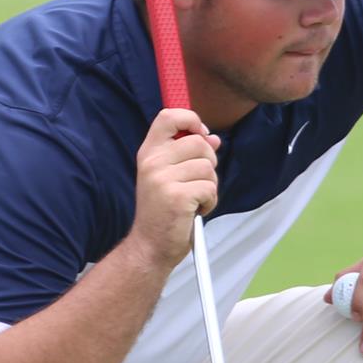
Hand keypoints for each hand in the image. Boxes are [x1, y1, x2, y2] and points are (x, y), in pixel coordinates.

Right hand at [129, 108, 219, 266]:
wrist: (150, 246)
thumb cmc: (162, 212)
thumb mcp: (169, 177)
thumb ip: (189, 155)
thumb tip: (213, 138)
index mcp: (149, 153)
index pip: (168, 116)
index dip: (191, 119)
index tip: (201, 135)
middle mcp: (153, 162)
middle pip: (199, 142)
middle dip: (209, 163)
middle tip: (197, 183)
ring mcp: (163, 179)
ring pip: (208, 167)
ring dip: (209, 186)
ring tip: (194, 200)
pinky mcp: (177, 197)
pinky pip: (210, 188)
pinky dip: (210, 202)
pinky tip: (196, 210)